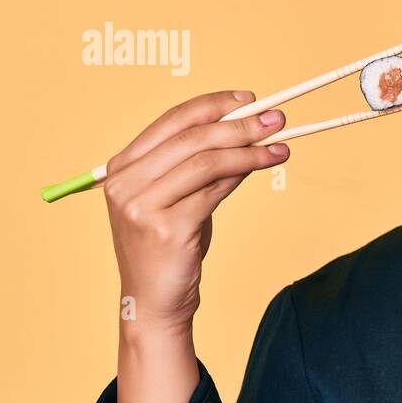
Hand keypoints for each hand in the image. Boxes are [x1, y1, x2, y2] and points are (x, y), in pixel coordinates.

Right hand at [102, 91, 290, 333]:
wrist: (154, 304)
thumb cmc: (169, 250)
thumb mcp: (181, 201)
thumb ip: (202, 168)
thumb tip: (248, 133)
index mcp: (121, 168)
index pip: (171, 120)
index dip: (213, 105)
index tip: (248, 98)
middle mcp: (125, 183)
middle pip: (192, 137)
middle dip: (239, 124)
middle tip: (276, 118)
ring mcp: (142, 206)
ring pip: (207, 161)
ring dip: (249, 149)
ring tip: (280, 144)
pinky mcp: (167, 229)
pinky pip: (214, 190)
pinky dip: (244, 173)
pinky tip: (265, 165)